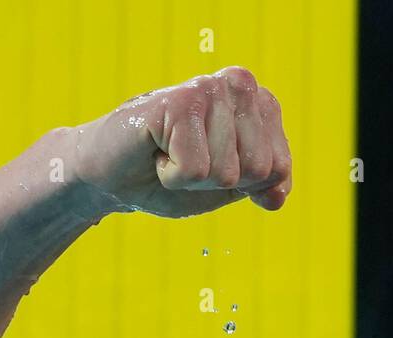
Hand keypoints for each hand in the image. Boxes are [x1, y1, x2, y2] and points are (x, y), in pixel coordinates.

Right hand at [72, 66, 291, 218]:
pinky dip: (172, 175)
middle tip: (189, 160)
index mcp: (261, 104)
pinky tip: (156, 151)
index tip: (213, 166)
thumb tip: (277, 196)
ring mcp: (209, 88)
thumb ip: (265, 187)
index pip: (279, 169)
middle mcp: (240, 85)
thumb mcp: (231, 188)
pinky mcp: (178, 102)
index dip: (244, 185)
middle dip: (220, 181)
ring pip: (227, 172)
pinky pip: (195, 169)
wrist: (112, 176)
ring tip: (171, 153)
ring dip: (193, 178)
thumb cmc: (173, 176)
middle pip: (258, 169)